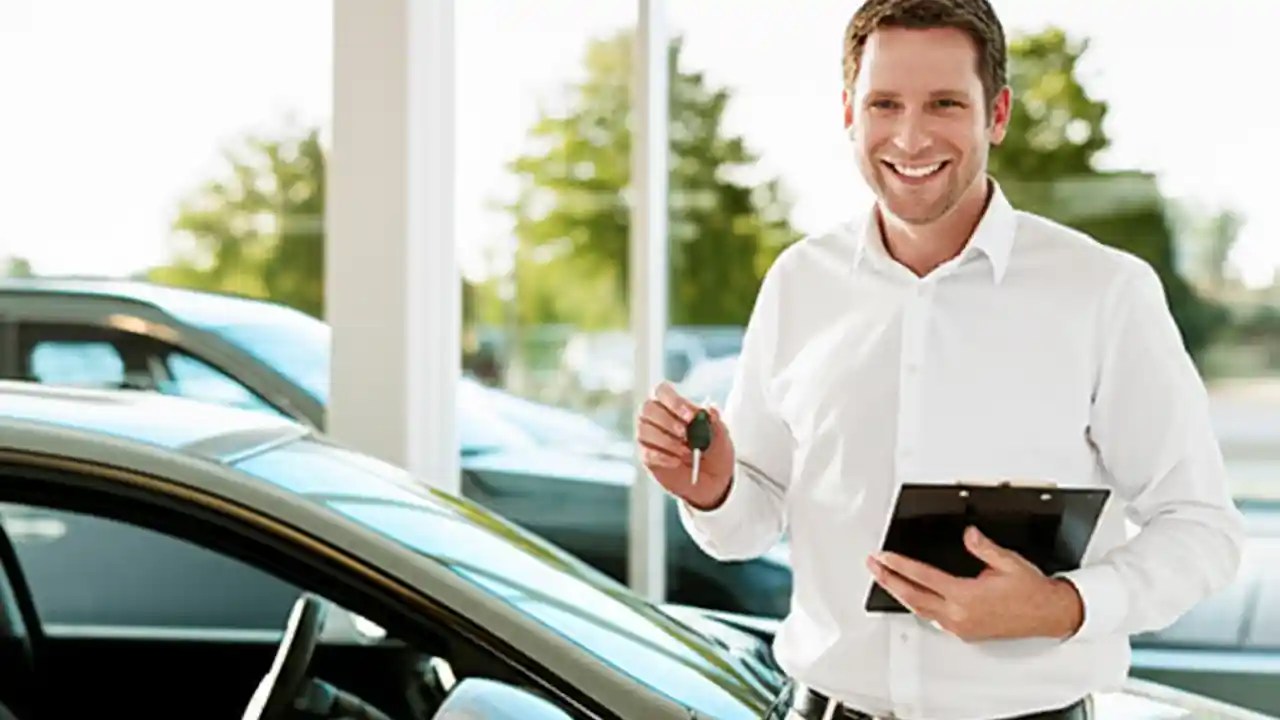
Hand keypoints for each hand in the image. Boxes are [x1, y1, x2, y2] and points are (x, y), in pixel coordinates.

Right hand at [635, 382, 735, 509]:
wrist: (713, 480)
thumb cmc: (714, 451)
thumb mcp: (721, 436)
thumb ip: (716, 422)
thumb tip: (711, 409)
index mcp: (674, 406)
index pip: (662, 391)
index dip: (674, 401)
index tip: (691, 417)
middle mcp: (657, 418)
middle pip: (648, 408)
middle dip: (667, 421)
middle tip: (686, 435)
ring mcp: (649, 438)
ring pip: (644, 430)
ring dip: (666, 441)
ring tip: (686, 452)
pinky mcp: (647, 457)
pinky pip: (647, 452)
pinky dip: (662, 457)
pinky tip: (676, 462)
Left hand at [866, 526, 1083, 641]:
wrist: (1049, 614)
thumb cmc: (1032, 591)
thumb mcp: (1007, 561)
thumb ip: (983, 547)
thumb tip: (968, 533)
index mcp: (966, 596)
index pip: (923, 577)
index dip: (899, 566)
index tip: (883, 557)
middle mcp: (960, 615)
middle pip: (913, 596)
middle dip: (889, 580)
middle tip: (873, 566)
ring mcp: (961, 626)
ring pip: (920, 610)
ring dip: (900, 594)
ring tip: (885, 579)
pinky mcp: (966, 632)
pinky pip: (934, 619)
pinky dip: (918, 606)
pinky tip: (912, 597)